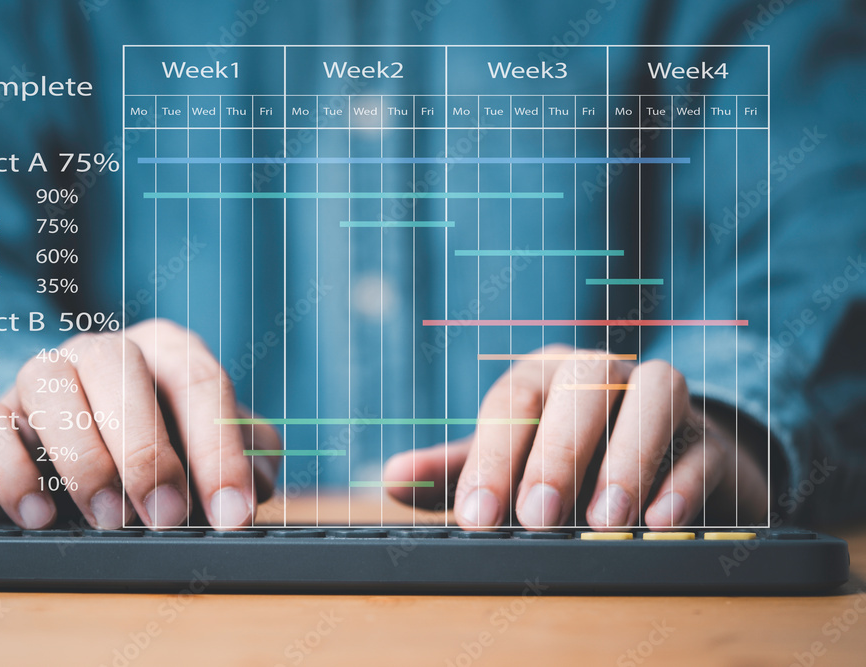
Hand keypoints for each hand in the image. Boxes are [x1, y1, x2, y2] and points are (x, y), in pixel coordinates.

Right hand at [0, 319, 279, 529]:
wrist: (66, 450)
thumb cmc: (153, 446)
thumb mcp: (207, 447)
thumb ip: (244, 453)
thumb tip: (258, 481)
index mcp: (165, 350)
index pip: (201, 382)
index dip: (221, 450)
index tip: (232, 514)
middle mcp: (104, 352)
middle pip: (124, 371)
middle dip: (149, 452)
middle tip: (168, 518)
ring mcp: (43, 377)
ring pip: (51, 386)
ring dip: (83, 458)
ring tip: (108, 519)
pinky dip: (12, 472)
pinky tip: (38, 515)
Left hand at [383, 344, 767, 529]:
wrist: (660, 468)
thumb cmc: (568, 465)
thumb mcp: (509, 467)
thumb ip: (456, 473)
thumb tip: (391, 477)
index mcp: (545, 378)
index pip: (513, 404)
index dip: (492, 459)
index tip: (476, 517)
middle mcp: (603, 375)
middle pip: (581, 387)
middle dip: (556, 451)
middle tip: (536, 517)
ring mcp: (663, 401)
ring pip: (655, 395)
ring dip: (628, 456)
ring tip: (603, 520)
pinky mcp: (712, 440)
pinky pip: (704, 445)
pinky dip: (682, 480)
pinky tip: (659, 521)